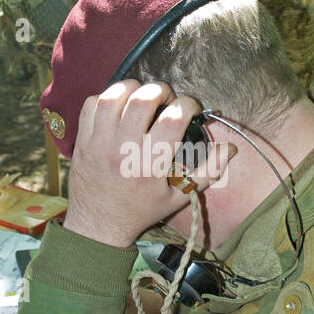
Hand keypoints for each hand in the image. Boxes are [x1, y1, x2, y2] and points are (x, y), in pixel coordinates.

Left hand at [62, 80, 235, 248]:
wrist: (99, 224)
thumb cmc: (142, 210)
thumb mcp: (179, 196)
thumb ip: (209, 171)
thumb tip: (231, 148)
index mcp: (151, 164)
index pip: (174, 117)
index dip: (188, 104)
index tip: (190, 109)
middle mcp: (124, 149)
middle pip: (144, 98)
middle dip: (161, 91)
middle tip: (165, 101)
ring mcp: (100, 142)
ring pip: (115, 95)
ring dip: (133, 89)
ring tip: (141, 99)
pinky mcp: (82, 140)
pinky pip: (91, 103)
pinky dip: (106, 98)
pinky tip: (118, 108)